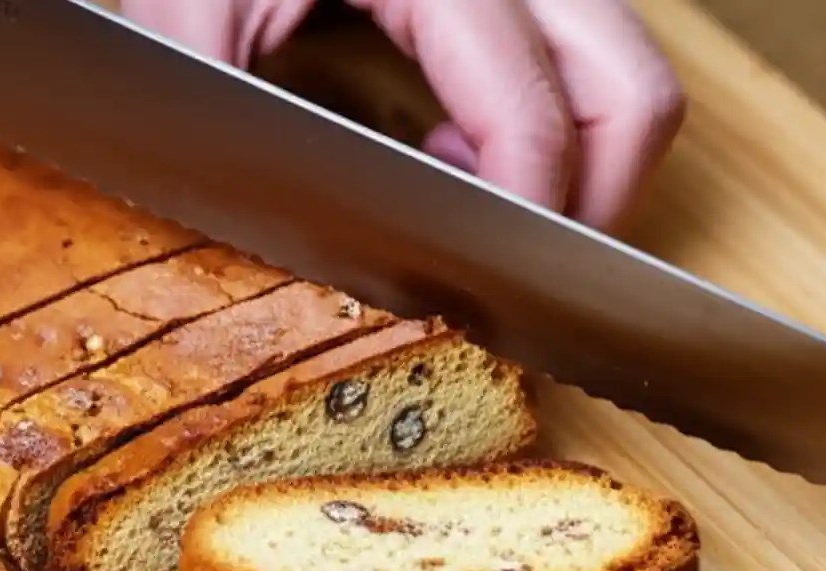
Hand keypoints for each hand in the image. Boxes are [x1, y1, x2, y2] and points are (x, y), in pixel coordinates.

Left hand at [120, 0, 685, 232]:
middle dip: (591, 202)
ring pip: (626, 82)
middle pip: (632, 93)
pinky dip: (553, 131)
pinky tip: (455, 153)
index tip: (480, 288)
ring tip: (469, 201)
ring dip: (577, 169)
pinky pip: (586, 65)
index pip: (534, 107)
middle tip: (507, 268)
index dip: (524, 214)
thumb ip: (227, 111)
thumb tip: (275, 225)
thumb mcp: (194, 9)